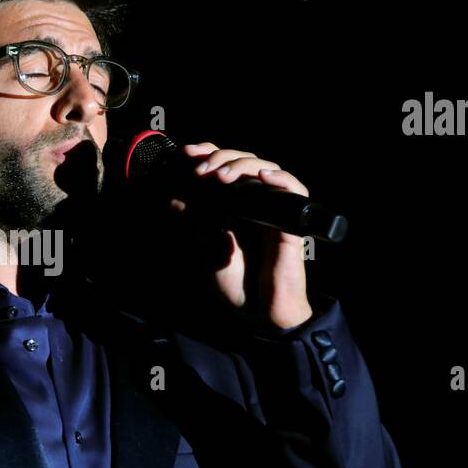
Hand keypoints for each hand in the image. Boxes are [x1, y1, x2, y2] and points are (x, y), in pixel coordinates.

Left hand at [169, 144, 313, 330]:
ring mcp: (273, 210)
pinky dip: (280, 178)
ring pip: (265, 168)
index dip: (209, 153)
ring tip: (221, 176)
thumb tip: (172, 198)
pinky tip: (262, 177)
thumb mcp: (204, 251)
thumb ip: (193, 225)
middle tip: (201, 171)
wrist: (259, 314)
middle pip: (243, 161)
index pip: (224, 167)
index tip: (187, 153)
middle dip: (220, 157)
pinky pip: (294, 190)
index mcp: (232, 205)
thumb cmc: (235, 285)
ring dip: (242, 165)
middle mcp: (254, 202)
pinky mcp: (292, 223)